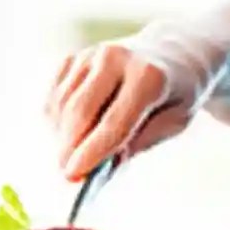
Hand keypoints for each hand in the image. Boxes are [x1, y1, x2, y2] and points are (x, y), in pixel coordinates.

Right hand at [44, 39, 197, 181]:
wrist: (170, 53)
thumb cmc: (175, 93)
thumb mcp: (174, 121)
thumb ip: (138, 142)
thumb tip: (99, 166)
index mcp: (148, 75)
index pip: (115, 121)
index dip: (93, 151)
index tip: (73, 175)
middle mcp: (115, 58)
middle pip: (80, 111)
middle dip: (70, 147)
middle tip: (68, 175)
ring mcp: (90, 55)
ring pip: (62, 105)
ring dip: (64, 136)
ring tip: (80, 151)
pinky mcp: (73, 59)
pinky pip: (54, 97)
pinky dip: (57, 121)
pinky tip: (75, 130)